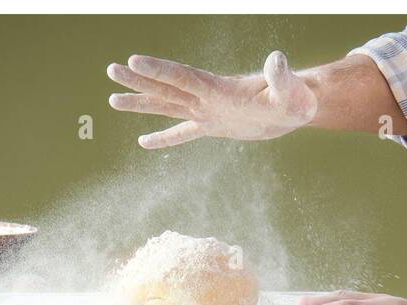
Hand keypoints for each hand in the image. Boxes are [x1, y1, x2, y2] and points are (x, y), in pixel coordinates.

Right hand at [108, 49, 315, 148]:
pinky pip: (183, 132)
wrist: (295, 108)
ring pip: (168, 106)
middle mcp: (208, 97)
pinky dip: (164, 138)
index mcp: (220, 88)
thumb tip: (277, 59)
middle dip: (140, 81)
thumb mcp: (289, 90)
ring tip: (112, 100)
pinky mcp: (214, 126)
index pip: (184, 77)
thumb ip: (279, 76)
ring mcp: (208, 111)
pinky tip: (143, 143)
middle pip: (167, 87)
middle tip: (111, 71)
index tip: (133, 62)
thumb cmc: (296, 98)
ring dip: (142, 103)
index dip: (160, 71)